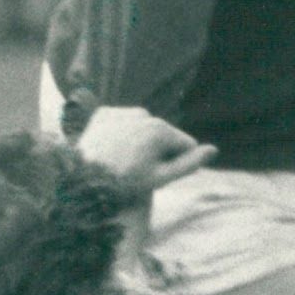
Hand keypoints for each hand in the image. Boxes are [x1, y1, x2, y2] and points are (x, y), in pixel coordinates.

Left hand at [77, 107, 216, 191]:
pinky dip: (121, 133)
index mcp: (160, 129)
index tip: (159, 174)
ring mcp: (122, 111)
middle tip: (139, 170)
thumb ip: (189, 164)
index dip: (177, 162)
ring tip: (125, 161)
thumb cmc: (124, 182)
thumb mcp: (161, 178)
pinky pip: (122, 122)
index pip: (185, 144)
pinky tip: (112, 149)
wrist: (81, 180)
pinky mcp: (103, 113)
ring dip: (140, 140)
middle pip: (164, 134)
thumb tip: (214, 149)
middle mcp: (143, 113)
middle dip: (158, 150)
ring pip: (143, 127)